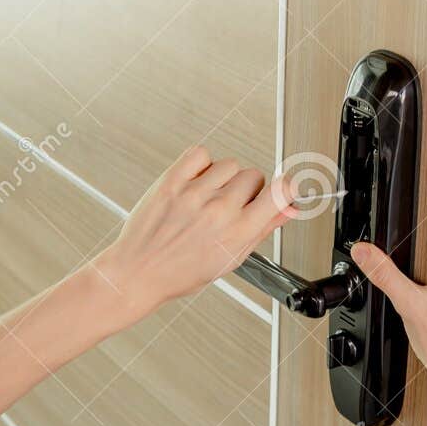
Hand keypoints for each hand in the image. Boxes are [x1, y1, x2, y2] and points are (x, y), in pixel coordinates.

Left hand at [92, 147, 293, 316]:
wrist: (138, 272)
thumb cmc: (180, 272)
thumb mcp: (230, 259)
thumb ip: (262, 230)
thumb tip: (288, 209)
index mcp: (238, 232)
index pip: (280, 192)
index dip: (284, 189)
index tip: (279, 191)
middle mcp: (219, 210)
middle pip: (253, 175)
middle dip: (245, 190)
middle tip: (228, 208)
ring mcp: (194, 194)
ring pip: (229, 164)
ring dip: (222, 178)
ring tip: (206, 198)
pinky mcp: (172, 181)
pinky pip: (200, 153)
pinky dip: (200, 164)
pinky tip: (194, 183)